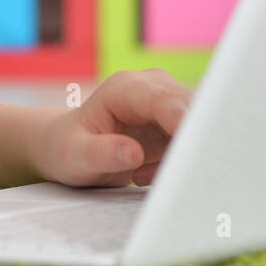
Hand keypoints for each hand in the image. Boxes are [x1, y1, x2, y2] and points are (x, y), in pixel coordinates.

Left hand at [33, 70, 193, 187]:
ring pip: (196, 127)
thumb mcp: (75, 155)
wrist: (71, 147)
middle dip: (188, 144)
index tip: (192, 148)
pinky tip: (144, 175)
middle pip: (189, 110)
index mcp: (125, 88)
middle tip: (170, 177)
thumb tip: (132, 154)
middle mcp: (152, 88)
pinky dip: (176, 163)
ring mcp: (167, 103)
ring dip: (179, 158)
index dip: (181, 121)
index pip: (163, 100)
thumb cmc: (69, 147)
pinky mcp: (176, 122)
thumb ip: (101, 153)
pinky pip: (191, 142)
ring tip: (140, 177)